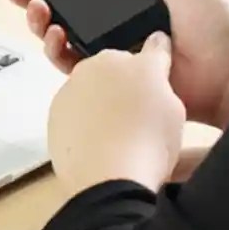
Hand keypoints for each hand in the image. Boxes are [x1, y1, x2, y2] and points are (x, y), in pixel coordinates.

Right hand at [4, 0, 228, 128]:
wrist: (226, 76)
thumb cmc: (216, 27)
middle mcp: (114, 23)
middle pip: (62, 7)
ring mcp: (108, 51)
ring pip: (59, 35)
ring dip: (40, 20)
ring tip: (38, 8)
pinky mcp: (106, 77)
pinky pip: (70, 64)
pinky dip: (56, 49)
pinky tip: (55, 34)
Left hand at [47, 32, 185, 193]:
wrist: (107, 178)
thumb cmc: (149, 144)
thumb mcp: (173, 108)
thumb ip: (161, 78)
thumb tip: (155, 60)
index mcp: (135, 60)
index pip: (152, 51)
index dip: (158, 65)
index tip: (159, 74)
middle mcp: (99, 66)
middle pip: (115, 68)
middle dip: (124, 83)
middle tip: (137, 114)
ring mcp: (72, 88)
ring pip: (90, 88)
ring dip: (100, 102)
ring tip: (116, 133)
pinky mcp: (55, 112)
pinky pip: (73, 110)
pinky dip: (82, 120)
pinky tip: (96, 142)